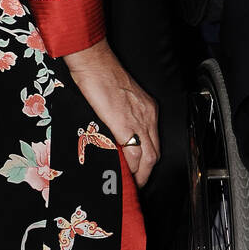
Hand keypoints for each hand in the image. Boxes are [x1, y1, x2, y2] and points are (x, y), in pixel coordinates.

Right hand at [64, 39, 158, 186]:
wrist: (94, 63)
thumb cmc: (101, 76)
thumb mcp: (118, 100)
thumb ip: (121, 118)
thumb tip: (114, 138)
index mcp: (147, 109)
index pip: (153, 142)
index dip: (147, 160)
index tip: (138, 172)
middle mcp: (148, 116)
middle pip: (154, 153)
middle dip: (146, 173)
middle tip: (135, 186)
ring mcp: (139, 121)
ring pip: (148, 157)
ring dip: (140, 175)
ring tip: (130, 187)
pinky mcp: (126, 125)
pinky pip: (133, 154)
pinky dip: (131, 168)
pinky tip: (124, 176)